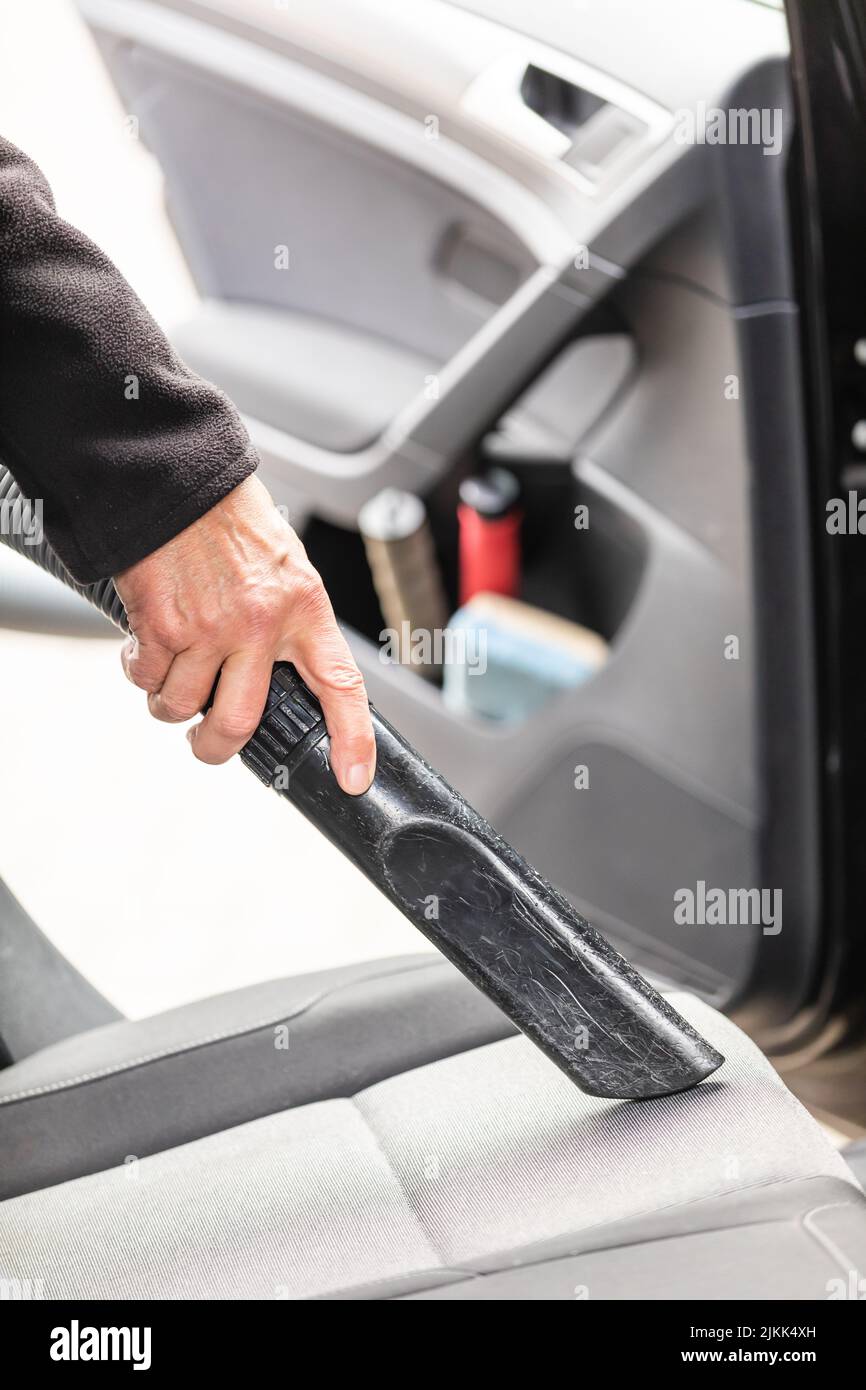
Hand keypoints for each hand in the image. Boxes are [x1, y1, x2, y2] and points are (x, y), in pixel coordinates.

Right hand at [114, 475, 375, 792]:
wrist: (179, 479)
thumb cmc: (232, 519)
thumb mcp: (288, 566)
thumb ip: (290, 622)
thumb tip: (283, 675)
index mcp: (304, 610)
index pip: (341, 686)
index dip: (353, 740)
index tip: (354, 778)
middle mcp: (259, 625)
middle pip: (238, 721)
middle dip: (215, 747)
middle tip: (208, 743)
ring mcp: (208, 627)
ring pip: (181, 706)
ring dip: (169, 705)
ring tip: (170, 679)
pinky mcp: (160, 622)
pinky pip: (146, 678)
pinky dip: (141, 674)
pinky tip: (145, 648)